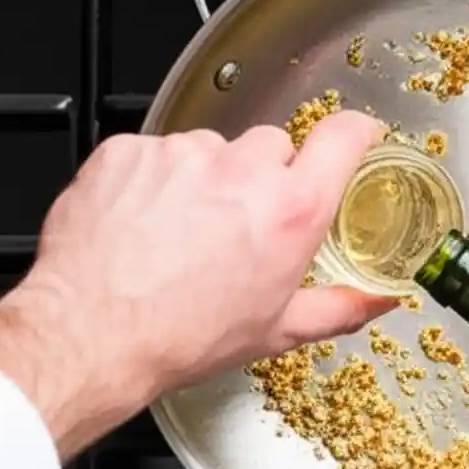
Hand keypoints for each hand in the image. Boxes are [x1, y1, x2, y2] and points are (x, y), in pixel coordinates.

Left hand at [0, 111, 396, 458]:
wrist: (90, 337)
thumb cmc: (182, 337)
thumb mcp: (278, 332)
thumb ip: (340, 307)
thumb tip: (378, 300)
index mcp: (291, 211)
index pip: (343, 137)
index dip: (356, 131)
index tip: (355, 136)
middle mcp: (243, 171)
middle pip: (272, 146)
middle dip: (263, 176)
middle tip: (239, 223)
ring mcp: (183, 155)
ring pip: (211, 150)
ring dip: (205, 179)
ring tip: (180, 231)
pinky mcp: (131, 151)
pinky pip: (156, 153)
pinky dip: (154, 180)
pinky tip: (142, 223)